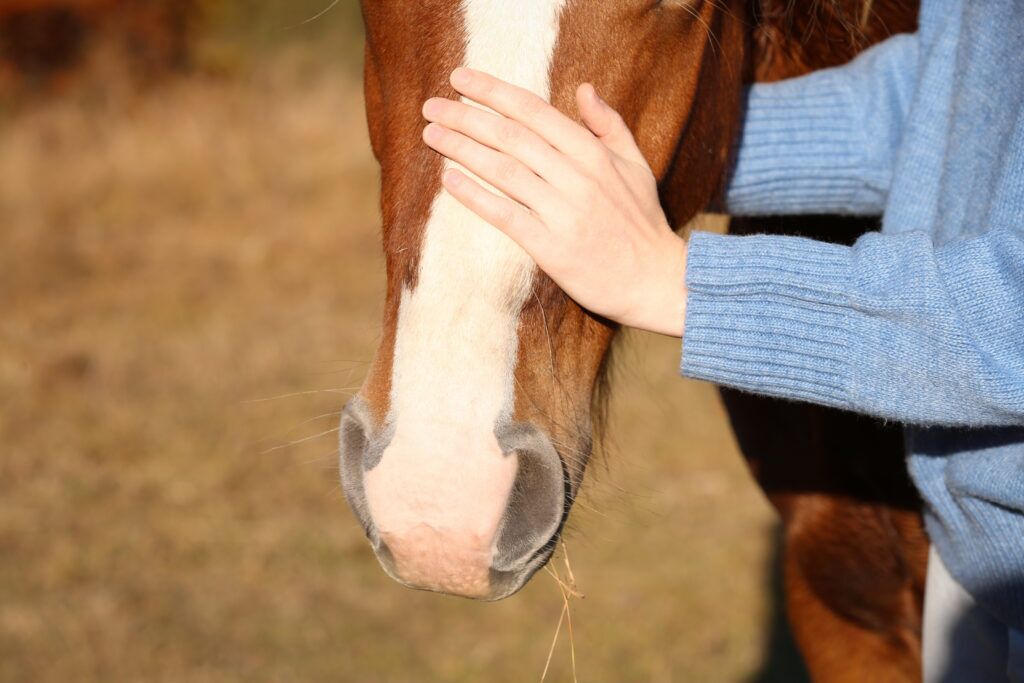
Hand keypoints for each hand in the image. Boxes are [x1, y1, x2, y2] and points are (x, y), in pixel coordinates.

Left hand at [421, 68, 687, 336]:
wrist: (656, 280)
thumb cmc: (642, 222)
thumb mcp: (636, 165)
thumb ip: (608, 125)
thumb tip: (584, 88)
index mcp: (593, 154)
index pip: (534, 111)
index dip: (494, 91)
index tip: (460, 77)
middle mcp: (576, 177)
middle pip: (511, 136)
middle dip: (467, 116)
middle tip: (431, 106)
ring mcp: (564, 212)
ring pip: (504, 171)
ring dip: (463, 149)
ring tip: (431, 134)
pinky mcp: (552, 248)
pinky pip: (505, 215)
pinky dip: (475, 196)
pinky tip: (450, 181)